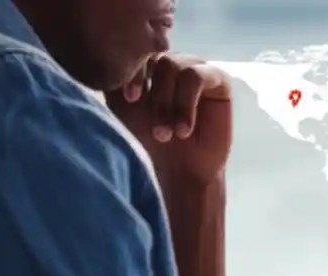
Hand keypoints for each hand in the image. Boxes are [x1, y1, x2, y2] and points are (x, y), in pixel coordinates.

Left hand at [106, 53, 232, 183]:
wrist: (177, 173)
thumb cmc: (145, 143)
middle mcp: (170, 63)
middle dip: (153, 94)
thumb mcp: (121, 107)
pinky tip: (184, 130)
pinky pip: (197, 76)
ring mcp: (195, 68)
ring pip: (174, 65)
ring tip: (168, 134)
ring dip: (168, 102)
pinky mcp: (218, 80)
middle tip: (155, 129)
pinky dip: (186, 104)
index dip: (132, 72)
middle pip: (156, 57)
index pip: (136, 51)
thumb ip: (114, 79)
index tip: (130, 99)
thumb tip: (109, 56)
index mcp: (145, 65)